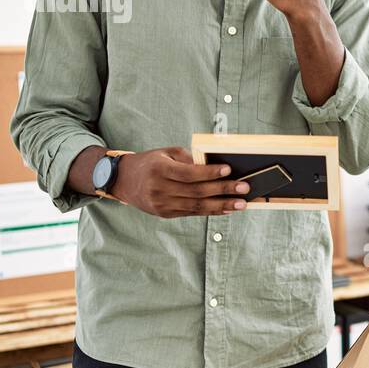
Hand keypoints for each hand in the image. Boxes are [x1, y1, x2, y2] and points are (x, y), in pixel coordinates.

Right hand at [112, 146, 249, 217]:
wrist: (124, 180)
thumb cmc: (150, 162)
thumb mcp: (166, 153)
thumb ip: (189, 159)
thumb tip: (215, 166)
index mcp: (159, 170)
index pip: (189, 173)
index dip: (210, 172)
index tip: (229, 169)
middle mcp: (159, 189)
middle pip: (196, 191)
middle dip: (223, 190)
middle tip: (244, 188)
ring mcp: (162, 204)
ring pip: (196, 206)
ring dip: (222, 205)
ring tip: (241, 204)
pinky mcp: (165, 214)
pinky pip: (192, 213)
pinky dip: (211, 211)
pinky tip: (226, 209)